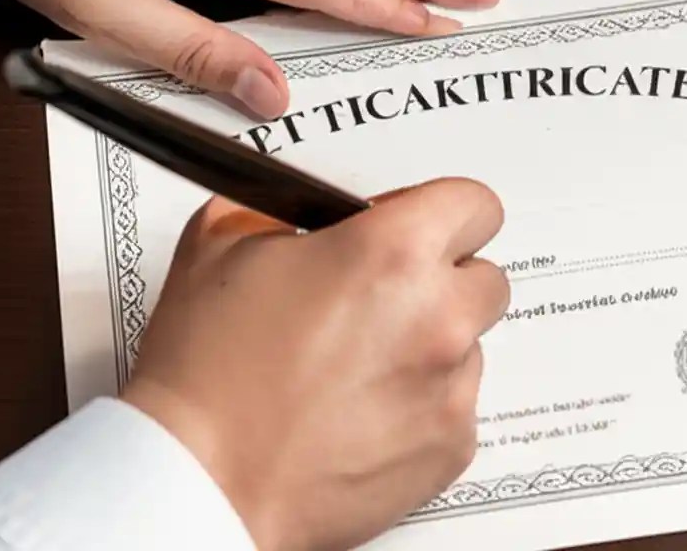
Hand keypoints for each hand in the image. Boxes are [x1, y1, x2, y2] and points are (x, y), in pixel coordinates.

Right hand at [119, 178, 508, 550]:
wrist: (200, 480)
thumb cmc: (206, 374)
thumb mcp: (224, 246)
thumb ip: (287, 213)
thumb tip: (312, 212)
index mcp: (395, 252)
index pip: (475, 205)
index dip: (443, 214)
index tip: (418, 229)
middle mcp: (439, 316)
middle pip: (485, 279)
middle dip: (443, 283)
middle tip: (385, 302)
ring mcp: (452, 387)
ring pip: (471, 347)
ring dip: (432, 348)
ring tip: (359, 368)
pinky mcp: (451, 447)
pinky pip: (456, 409)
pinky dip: (422, 408)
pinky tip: (363, 412)